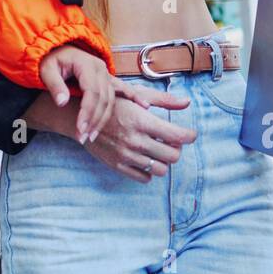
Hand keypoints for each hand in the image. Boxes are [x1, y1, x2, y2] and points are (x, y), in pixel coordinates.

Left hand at [38, 44, 153, 143]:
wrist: (54, 50)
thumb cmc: (50, 59)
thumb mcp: (46, 70)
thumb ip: (54, 85)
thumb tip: (62, 102)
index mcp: (86, 64)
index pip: (91, 92)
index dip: (87, 112)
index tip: (80, 129)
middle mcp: (100, 68)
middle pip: (103, 99)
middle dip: (94, 120)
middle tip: (83, 137)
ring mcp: (106, 73)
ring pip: (111, 100)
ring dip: (103, 119)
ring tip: (92, 136)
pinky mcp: (108, 78)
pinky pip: (123, 89)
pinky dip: (134, 97)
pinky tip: (145, 106)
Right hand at [80, 86, 197, 183]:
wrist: (82, 117)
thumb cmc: (112, 103)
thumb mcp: (136, 95)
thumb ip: (164, 100)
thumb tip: (187, 103)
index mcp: (141, 121)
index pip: (177, 136)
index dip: (189, 136)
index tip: (190, 134)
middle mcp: (135, 141)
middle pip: (173, 156)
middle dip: (177, 148)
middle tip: (171, 141)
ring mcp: (126, 155)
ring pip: (161, 169)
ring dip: (164, 160)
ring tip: (158, 150)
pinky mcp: (118, 166)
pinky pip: (145, 178)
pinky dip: (149, 170)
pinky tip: (145, 157)